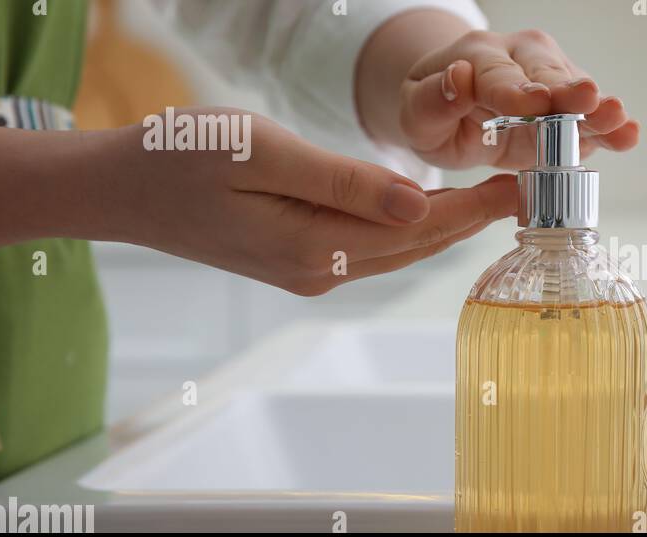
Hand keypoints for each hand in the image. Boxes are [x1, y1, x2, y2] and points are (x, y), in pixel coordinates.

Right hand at [89, 109, 516, 295]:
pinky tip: (430, 207)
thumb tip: (414, 204)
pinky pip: (370, 246)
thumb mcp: (264, 153)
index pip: (416, 228)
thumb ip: (344, 182)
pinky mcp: (299, 261)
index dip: (473, 207)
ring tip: (493, 198)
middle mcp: (319, 272)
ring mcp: (309, 272)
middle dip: (473, 218)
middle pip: (415, 244)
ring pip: (396, 248)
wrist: (121, 190)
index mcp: (314, 247)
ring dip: (445, 224)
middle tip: (525, 190)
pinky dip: (407, 226)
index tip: (520, 187)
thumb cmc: (182, 158)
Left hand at [356, 12, 639, 169]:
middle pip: (547, 74)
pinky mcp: (571, 108)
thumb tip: (457, 78)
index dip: (516, 90)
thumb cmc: (436, 112)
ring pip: (576, 92)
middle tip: (587, 98)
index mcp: (478, 56)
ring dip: (597, 109)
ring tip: (618, 117)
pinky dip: (610, 128)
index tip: (533, 102)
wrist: (460, 113)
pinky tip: (628, 134)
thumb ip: (431, 100)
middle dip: (566, 90)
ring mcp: (552, 79)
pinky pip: (592, 117)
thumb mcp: (417, 114)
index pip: (498, 74)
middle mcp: (521, 57)